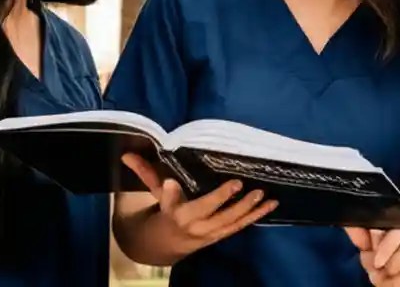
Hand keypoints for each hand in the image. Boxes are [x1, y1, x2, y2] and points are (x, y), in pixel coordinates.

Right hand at [121, 153, 276, 251]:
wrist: (169, 244)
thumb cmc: (166, 211)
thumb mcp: (154, 193)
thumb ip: (146, 172)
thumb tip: (128, 154)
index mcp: (174, 211)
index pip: (169, 202)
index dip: (170, 193)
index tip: (170, 184)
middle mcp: (192, 223)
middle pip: (207, 213)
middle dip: (222, 200)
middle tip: (238, 184)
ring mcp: (210, 231)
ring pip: (229, 221)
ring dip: (247, 209)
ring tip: (262, 194)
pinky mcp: (222, 233)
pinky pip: (241, 225)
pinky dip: (256, 216)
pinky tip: (271, 205)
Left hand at [344, 227, 399, 285]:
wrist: (394, 272)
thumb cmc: (378, 258)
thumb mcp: (367, 248)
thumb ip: (360, 236)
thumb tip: (353, 226)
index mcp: (398, 228)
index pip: (396, 234)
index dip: (387, 249)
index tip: (377, 264)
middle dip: (393, 267)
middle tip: (383, 276)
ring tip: (392, 283)